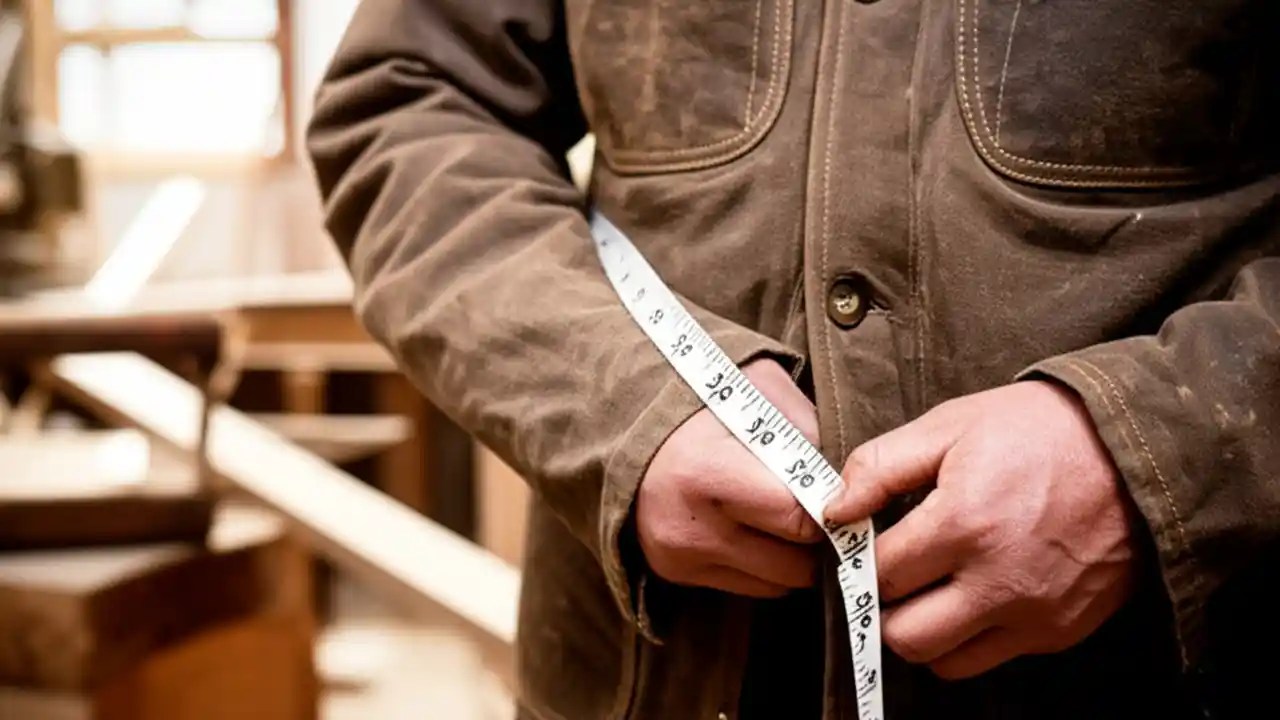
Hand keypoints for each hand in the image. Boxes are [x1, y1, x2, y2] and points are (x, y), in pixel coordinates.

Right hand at [636, 359, 824, 597]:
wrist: (620, 420)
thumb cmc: (698, 398)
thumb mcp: (757, 386)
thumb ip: (807, 428)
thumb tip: (847, 479)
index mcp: (707, 475)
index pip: (799, 519)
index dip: (830, 507)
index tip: (839, 493)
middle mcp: (690, 528)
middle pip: (795, 563)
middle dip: (817, 538)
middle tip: (819, 506)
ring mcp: (680, 557)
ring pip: (778, 584)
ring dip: (794, 556)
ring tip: (785, 514)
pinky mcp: (675, 572)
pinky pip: (750, 588)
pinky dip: (766, 564)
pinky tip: (755, 526)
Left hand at [824, 381, 1138, 678]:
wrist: (1138, 448)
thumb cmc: (1041, 430)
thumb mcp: (952, 425)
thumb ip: (882, 466)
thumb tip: (835, 507)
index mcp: (964, 524)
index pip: (880, 572)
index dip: (861, 558)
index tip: (864, 543)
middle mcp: (998, 580)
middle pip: (904, 635)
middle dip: (885, 607)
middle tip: (893, 574)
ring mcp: (1033, 613)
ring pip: (945, 662)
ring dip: (925, 632)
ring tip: (929, 590)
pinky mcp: (1061, 630)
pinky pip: (995, 658)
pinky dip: (972, 637)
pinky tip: (974, 594)